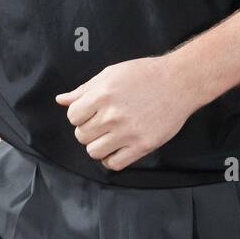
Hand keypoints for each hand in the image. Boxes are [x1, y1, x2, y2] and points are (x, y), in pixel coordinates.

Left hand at [56, 57, 194, 171]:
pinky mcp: (142, 146)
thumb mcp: (110, 74)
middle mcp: (112, 115)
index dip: (80, 115)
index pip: (73, 116)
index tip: (91, 112)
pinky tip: (118, 147)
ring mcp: (127, 132)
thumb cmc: (144, 74)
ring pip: (94, 152)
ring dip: (98, 145)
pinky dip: (111, 159)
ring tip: (110, 135)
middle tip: (103, 122)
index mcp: (102, 95)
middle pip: (81, 135)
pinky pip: (114, 164)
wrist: (179, 82)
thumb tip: (61, 100)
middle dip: (89, 129)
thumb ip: (84, 89)